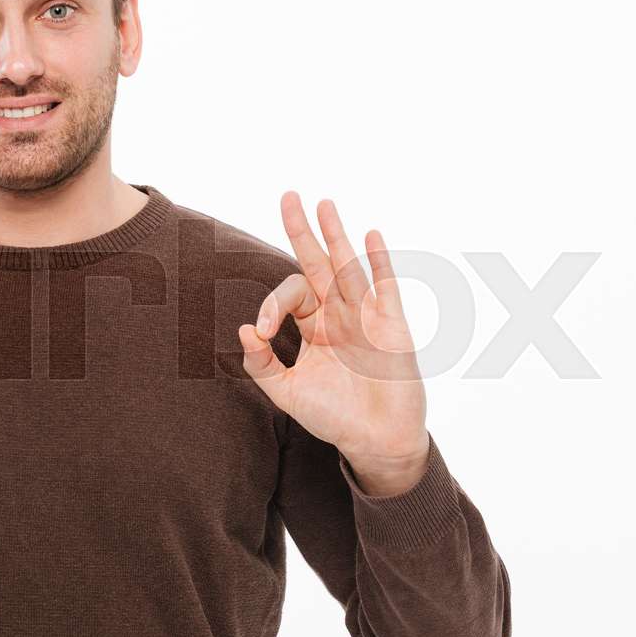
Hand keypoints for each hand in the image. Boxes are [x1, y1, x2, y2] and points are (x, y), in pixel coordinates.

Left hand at [237, 192, 429, 495]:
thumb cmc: (333, 416)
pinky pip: (385, 287)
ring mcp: (366, 316)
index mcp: (313, 326)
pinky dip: (377, 261)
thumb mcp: (286, 394)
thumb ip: (261, 364)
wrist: (375, 440)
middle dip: (302, 231)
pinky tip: (369, 235)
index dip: (271, 306)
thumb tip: (244, 329)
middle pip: (318, 263)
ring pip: (348, 267)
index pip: (290, 295)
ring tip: (323, 203)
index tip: (262, 333)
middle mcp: (338, 314)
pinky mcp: (392, 325)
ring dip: (336, 236)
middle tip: (289, 196)